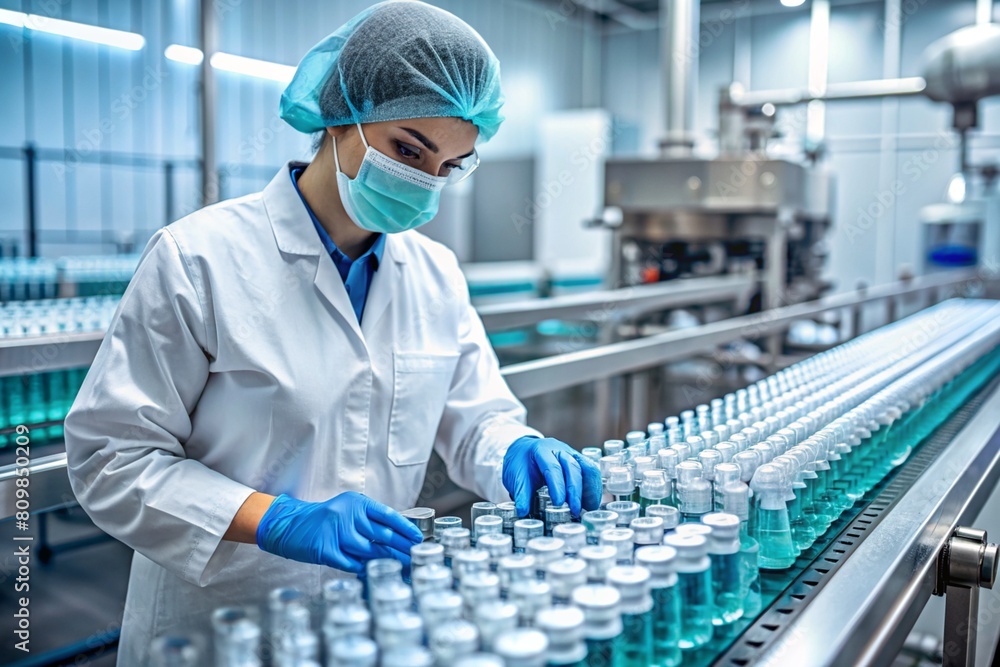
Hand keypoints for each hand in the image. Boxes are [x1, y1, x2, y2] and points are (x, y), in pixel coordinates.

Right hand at [256, 492, 423, 572]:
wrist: (289, 523)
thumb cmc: (323, 519)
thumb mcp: (347, 511)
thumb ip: (368, 520)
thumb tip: (398, 536)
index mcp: (356, 503)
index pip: (388, 515)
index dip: (405, 528)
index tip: (417, 539)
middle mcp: (347, 515)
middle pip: (382, 535)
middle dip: (402, 549)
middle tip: (416, 559)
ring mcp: (336, 532)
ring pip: (369, 551)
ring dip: (387, 562)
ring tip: (402, 569)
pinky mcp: (325, 550)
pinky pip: (351, 564)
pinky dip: (365, 569)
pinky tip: (375, 574)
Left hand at [502, 437, 602, 517]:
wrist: (525, 450)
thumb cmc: (521, 464)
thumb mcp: (516, 477)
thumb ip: (520, 494)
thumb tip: (521, 512)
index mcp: (541, 450)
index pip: (552, 467)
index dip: (557, 485)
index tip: (559, 503)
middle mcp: (559, 449)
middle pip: (572, 467)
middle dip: (575, 490)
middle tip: (575, 510)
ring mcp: (571, 453)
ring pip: (587, 467)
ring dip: (590, 489)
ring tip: (589, 508)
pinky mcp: (579, 460)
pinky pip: (591, 471)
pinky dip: (593, 487)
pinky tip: (591, 502)